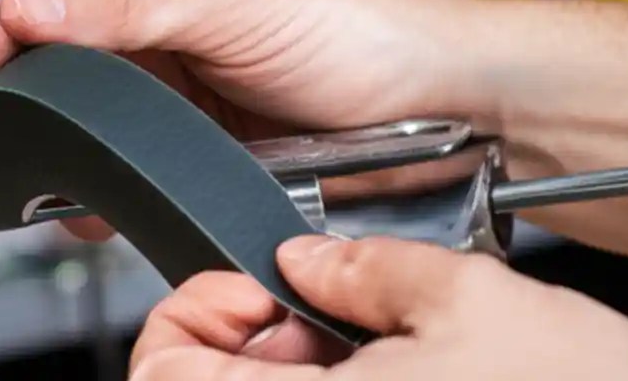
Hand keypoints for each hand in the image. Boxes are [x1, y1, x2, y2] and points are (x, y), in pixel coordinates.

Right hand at [0, 0, 491, 236]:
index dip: (16, 16)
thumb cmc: (363, 21)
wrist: (436, 102)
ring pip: (88, 97)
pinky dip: (101, 168)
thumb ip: (128, 4)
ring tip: (45, 160)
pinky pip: (123, 142)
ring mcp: (174, 64)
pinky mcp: (189, 124)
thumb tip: (29, 5)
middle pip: (63, 37)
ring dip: (65, 129)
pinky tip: (90, 187)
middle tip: (2, 119)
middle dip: (35, 79)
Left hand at [130, 236, 627, 379]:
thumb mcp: (467, 297)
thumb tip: (303, 258)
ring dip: (289, 368)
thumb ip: (362, 266)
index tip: (244, 283)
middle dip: (248, 337)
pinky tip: (387, 372)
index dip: (189, 310)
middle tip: (311, 304)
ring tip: (363, 335)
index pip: (161, 368)